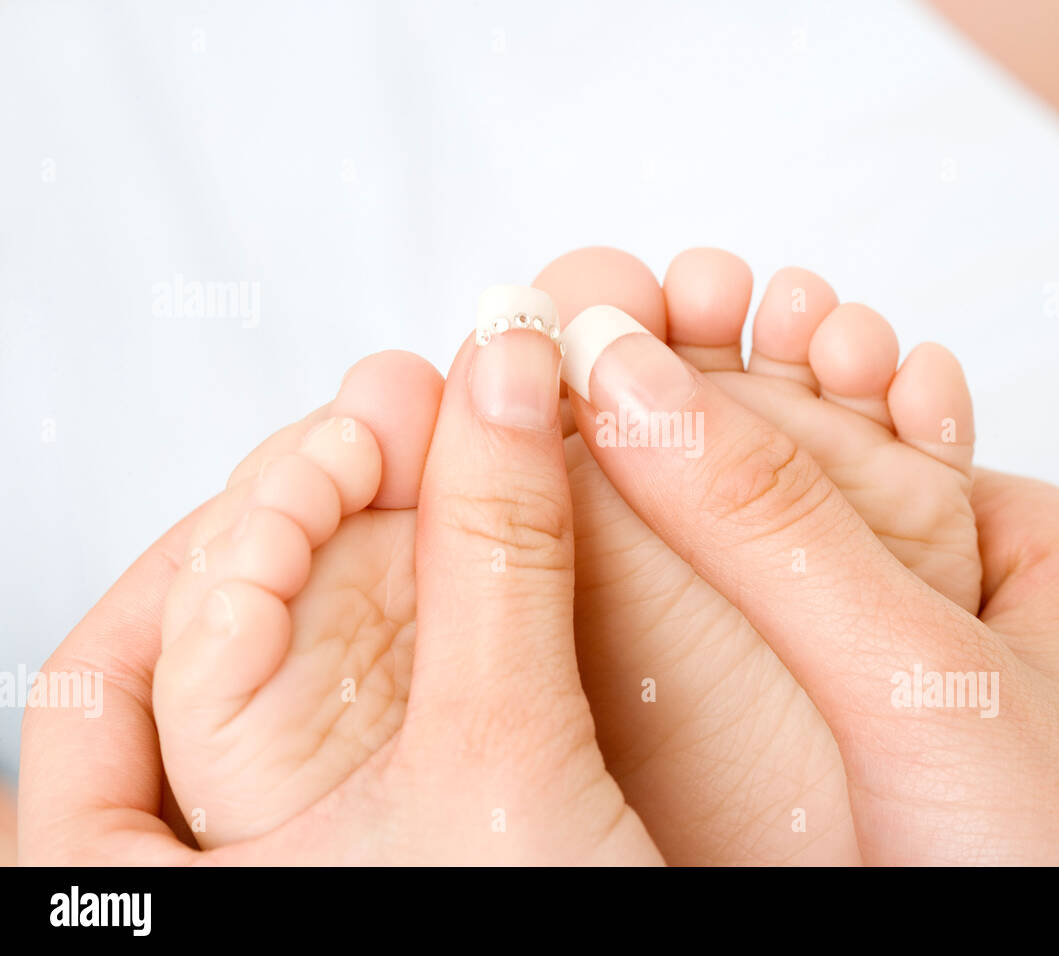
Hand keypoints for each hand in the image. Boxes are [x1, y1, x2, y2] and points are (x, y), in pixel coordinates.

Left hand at [19, 336, 659, 864]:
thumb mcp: (498, 764)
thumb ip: (493, 564)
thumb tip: (497, 381)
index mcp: (167, 877)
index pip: (114, 670)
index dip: (229, 530)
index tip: (343, 444)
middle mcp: (251, 835)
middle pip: (232, 632)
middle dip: (319, 508)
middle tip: (407, 424)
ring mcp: (351, 805)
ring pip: (336, 641)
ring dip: (402, 534)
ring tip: (468, 443)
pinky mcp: (444, 786)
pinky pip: (428, 664)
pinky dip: (465, 586)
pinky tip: (514, 526)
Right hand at [560, 314, 1058, 863]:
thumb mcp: (922, 684)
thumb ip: (776, 529)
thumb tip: (622, 378)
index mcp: (1044, 547)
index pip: (858, 419)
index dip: (723, 376)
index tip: (603, 335)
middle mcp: (977, 605)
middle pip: (808, 484)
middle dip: (692, 418)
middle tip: (579, 344)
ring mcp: (913, 683)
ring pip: (773, 567)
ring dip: (676, 502)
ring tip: (587, 414)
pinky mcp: (859, 755)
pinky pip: (758, 650)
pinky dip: (686, 602)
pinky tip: (623, 561)